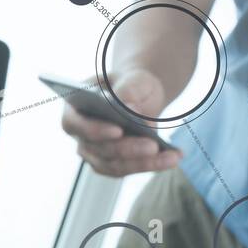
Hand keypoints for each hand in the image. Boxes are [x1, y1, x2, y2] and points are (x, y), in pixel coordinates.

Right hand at [60, 69, 179, 176]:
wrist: (140, 96)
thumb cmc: (131, 85)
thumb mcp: (132, 78)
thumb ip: (128, 88)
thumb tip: (129, 109)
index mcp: (74, 109)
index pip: (74, 124)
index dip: (94, 130)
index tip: (118, 131)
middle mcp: (80, 135)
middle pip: (99, 149)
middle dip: (128, 148)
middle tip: (153, 145)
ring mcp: (94, 153)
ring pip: (115, 165)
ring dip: (144, 162)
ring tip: (172, 156)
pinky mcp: (112, 164)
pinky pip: (130, 169)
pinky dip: (152, 165)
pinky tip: (173, 158)